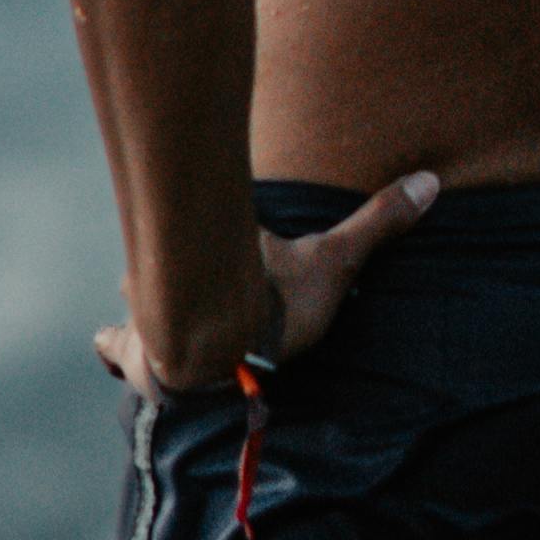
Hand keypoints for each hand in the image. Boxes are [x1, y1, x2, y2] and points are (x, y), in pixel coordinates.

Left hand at [99, 169, 437, 396]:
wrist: (214, 358)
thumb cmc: (270, 309)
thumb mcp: (332, 265)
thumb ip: (376, 224)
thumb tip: (431, 180)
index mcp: (221, 243)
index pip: (215, 218)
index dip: (221, 223)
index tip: (231, 226)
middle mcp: (176, 267)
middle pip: (170, 253)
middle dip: (178, 261)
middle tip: (190, 274)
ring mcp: (147, 306)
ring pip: (137, 290)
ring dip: (146, 298)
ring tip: (159, 310)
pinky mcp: (133, 349)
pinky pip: (113, 345)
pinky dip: (116, 348)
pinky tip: (109, 347)